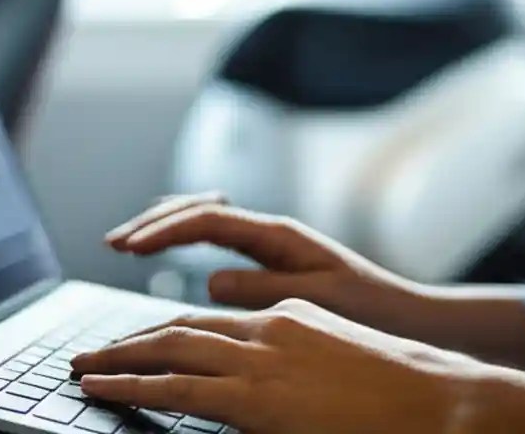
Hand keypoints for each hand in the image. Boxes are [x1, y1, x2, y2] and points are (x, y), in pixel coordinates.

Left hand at [71, 299, 524, 433]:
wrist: (440, 401)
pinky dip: (131, 383)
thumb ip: (292, 368)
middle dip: (128, 340)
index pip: (208, 319)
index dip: (164, 330)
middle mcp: (266, 327)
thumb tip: (267, 392)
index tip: (134, 342)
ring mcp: (259, 358)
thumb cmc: (400, 394)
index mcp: (287, 318)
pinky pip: (177, 385)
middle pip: (178, 326)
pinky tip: (101, 387)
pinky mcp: (255, 396)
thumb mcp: (335, 363)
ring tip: (82, 369)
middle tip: (90, 355)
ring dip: (118, 357)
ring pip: (168, 347)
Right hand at [106, 194, 422, 332]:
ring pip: (205, 216)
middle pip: (199, 208)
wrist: (410, 316)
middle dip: (154, 221)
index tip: (129, 247)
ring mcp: (270, 241)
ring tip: (129, 243)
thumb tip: (209, 280)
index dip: (164, 230)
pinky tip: (170, 248)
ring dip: (166, 224)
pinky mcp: (270, 258)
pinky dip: (186, 235)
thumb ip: (262, 289)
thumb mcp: (316, 302)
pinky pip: (217, 235)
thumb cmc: (371, 311)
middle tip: (115, 243)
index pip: (208, 218)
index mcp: (280, 235)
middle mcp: (271, 229)